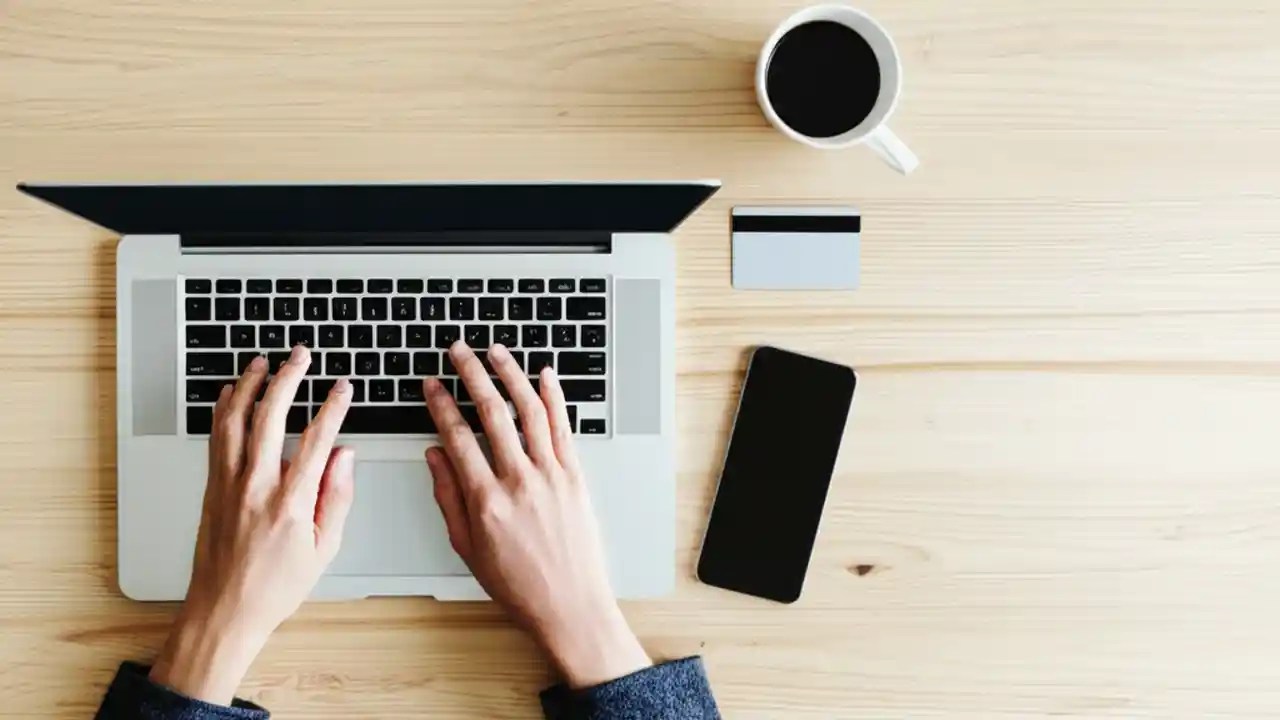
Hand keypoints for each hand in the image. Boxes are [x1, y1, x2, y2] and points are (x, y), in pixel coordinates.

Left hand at [150, 345, 354, 704]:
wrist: (223, 611)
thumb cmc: (273, 587)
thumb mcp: (324, 549)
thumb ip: (336, 497)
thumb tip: (345, 456)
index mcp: (290, 503)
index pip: (317, 439)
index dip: (332, 406)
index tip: (342, 387)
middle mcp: (256, 486)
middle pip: (271, 416)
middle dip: (288, 378)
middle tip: (300, 356)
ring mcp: (228, 485)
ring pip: (236, 420)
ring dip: (249, 385)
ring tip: (262, 361)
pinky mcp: (211, 488)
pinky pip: (216, 438)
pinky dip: (223, 410)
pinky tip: (229, 394)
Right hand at [424, 341, 651, 687]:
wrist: (569, 604)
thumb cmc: (518, 583)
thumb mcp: (467, 546)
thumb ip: (448, 496)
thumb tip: (434, 456)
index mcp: (486, 500)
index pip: (457, 437)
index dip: (441, 405)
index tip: (431, 384)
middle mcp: (520, 481)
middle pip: (492, 413)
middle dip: (472, 374)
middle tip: (459, 351)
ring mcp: (552, 476)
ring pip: (530, 411)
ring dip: (511, 375)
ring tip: (496, 351)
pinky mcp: (576, 477)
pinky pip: (563, 428)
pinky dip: (554, 398)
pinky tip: (544, 376)